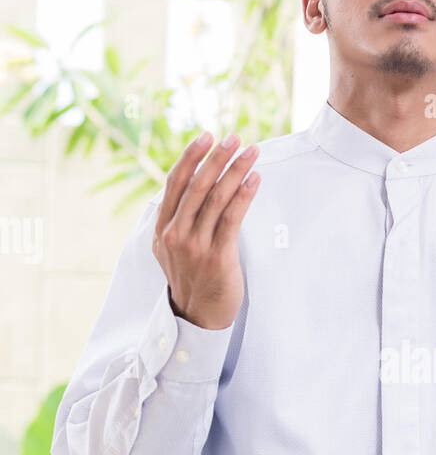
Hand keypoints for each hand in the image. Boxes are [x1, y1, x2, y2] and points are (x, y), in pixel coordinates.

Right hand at [153, 132, 259, 329]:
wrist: (197, 317)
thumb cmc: (191, 278)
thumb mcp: (171, 249)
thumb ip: (177, 220)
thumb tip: (190, 186)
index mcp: (162, 228)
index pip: (175, 183)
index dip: (191, 157)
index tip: (206, 136)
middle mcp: (175, 234)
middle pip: (197, 185)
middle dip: (217, 157)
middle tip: (234, 137)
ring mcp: (195, 246)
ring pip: (216, 198)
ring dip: (236, 170)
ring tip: (251, 152)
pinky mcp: (217, 257)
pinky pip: (231, 219)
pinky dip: (243, 195)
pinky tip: (254, 179)